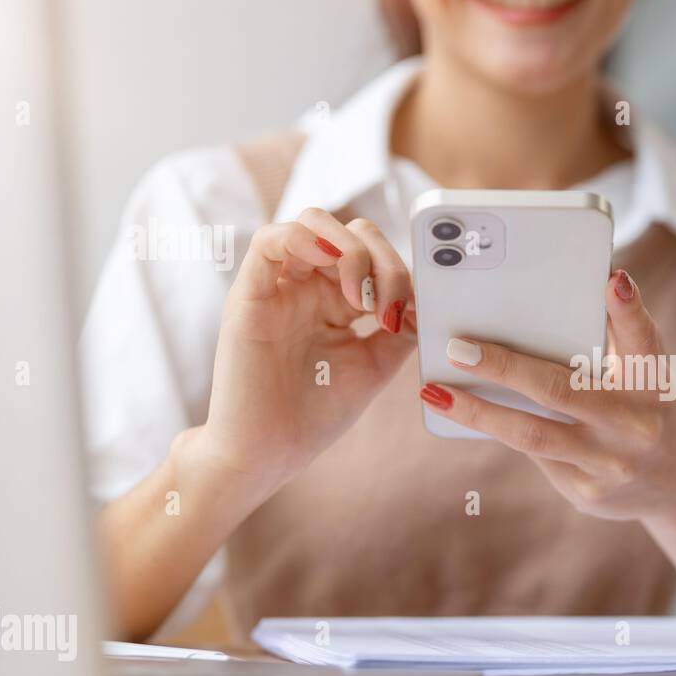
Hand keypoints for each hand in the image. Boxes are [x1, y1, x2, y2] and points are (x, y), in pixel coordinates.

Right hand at [199, 208, 415, 486]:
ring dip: (350, 250)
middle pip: (350, 232)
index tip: (409, 312)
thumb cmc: (317, 412)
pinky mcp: (249, 295)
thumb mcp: (375, 365)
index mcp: (338, 300)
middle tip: (385, 307)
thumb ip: (401, 328)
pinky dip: (304, 239)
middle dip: (382, 259)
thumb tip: (426, 297)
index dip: (400, 271)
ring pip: (313, 223)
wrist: (270, 452)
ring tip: (360, 298)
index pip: (374, 254)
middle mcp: (309, 286)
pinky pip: (269, 241)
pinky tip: (330, 266)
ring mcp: (279, 287)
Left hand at [418, 270, 675, 521]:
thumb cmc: (645, 405)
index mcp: (654, 383)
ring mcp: (610, 464)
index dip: (627, 310)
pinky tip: (466, 413)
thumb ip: (618, 332)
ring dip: (478, 413)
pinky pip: (533, 455)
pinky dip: (499, 430)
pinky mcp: (587, 493)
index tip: (612, 281)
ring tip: (435, 393)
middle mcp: (635, 425)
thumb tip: (592, 283)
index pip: (643, 341)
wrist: (675, 481)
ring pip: (533, 434)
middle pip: (561, 391)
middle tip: (457, 349)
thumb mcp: (646, 369)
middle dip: (504, 369)